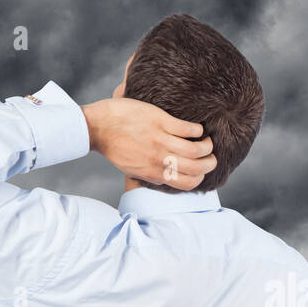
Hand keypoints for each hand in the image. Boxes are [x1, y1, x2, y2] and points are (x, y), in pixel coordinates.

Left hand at [81, 98, 215, 190]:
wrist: (97, 127)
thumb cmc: (113, 147)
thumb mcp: (131, 169)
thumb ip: (149, 173)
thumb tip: (165, 176)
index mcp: (152, 174)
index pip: (187, 183)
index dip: (199, 178)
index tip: (200, 169)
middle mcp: (158, 160)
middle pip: (197, 168)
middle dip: (210, 163)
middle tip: (210, 155)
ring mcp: (160, 141)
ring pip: (196, 149)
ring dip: (207, 145)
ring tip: (206, 140)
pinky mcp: (160, 122)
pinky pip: (189, 129)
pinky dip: (198, 129)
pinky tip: (196, 127)